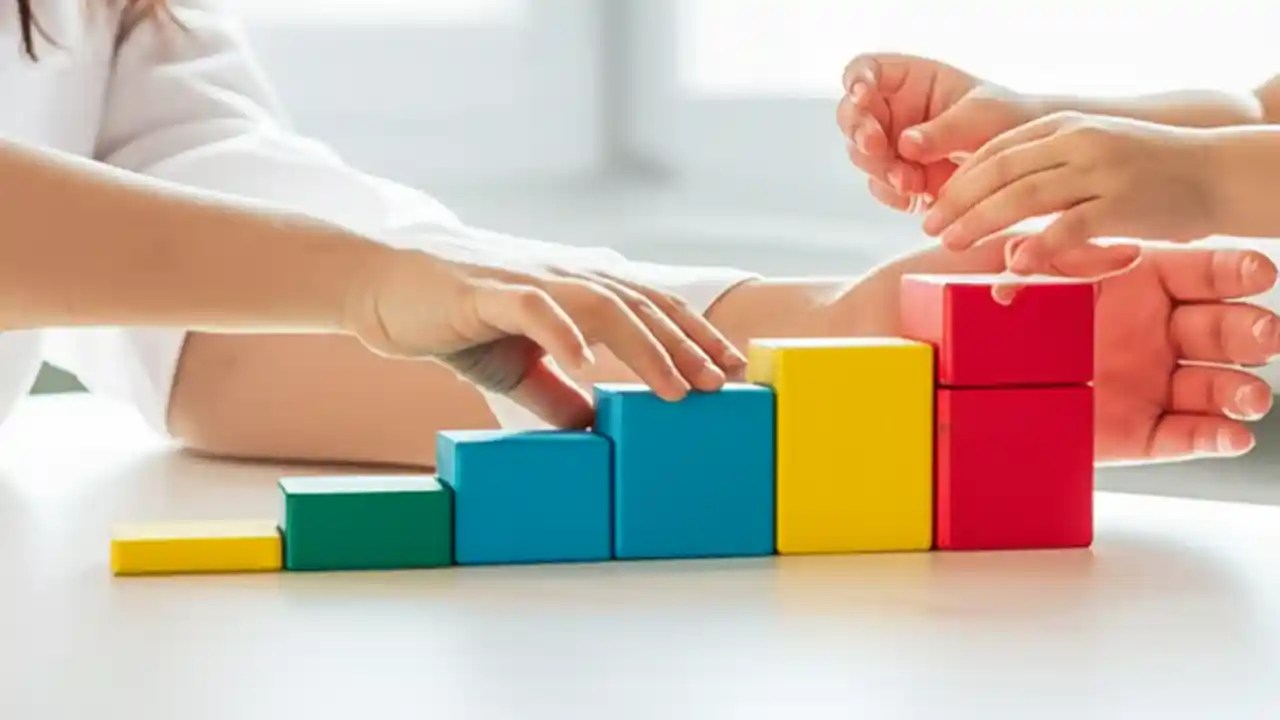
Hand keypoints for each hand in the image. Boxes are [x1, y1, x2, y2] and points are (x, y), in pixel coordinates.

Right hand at [344, 248, 745, 427]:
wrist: (382, 286)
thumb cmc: (454, 321)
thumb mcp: (517, 366)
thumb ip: (558, 393)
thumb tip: (595, 427)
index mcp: (575, 292)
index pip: (648, 308)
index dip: (692, 335)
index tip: (729, 367)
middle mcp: (562, 278)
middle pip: (641, 306)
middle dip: (687, 345)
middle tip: (724, 382)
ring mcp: (527, 281)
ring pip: (603, 306)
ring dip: (646, 346)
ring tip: (678, 386)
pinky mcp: (486, 291)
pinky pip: (535, 309)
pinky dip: (564, 333)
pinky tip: (588, 363)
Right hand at [837, 54, 1040, 210]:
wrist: (1025, 165)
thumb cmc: (1006, 121)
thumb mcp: (981, 116)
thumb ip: (943, 129)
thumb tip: (904, 144)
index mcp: (909, 81)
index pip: (866, 71)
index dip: (856, 81)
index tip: (863, 95)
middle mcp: (894, 112)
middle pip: (851, 116)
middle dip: (859, 131)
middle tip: (877, 146)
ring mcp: (893, 148)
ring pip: (861, 156)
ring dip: (878, 168)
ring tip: (910, 180)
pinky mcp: (900, 180)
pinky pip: (880, 187)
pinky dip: (892, 193)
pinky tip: (915, 195)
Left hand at [845, 237, 1277, 461]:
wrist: (900, 352)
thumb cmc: (944, 295)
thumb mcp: (999, 265)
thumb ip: (1052, 255)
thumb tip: (1101, 243)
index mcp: (1123, 277)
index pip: (1192, 270)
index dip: (1226, 269)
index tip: (1255, 266)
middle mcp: (1139, 327)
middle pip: (1213, 327)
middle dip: (1246, 330)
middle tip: (1264, 331)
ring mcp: (1138, 379)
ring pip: (1208, 384)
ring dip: (1239, 387)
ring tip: (1251, 394)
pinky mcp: (1128, 432)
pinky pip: (1179, 436)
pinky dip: (1210, 436)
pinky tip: (1231, 434)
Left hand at [923, 112, 1214, 277]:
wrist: (1216, 172)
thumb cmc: (1145, 169)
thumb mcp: (1090, 151)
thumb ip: (1046, 168)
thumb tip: (993, 201)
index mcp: (1063, 125)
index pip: (996, 148)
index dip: (959, 176)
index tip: (932, 201)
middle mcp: (1077, 141)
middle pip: (1001, 169)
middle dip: (958, 199)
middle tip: (928, 226)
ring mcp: (1100, 170)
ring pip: (1025, 195)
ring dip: (981, 220)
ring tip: (952, 241)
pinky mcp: (1123, 202)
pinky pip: (1071, 226)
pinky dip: (1039, 245)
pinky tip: (1014, 263)